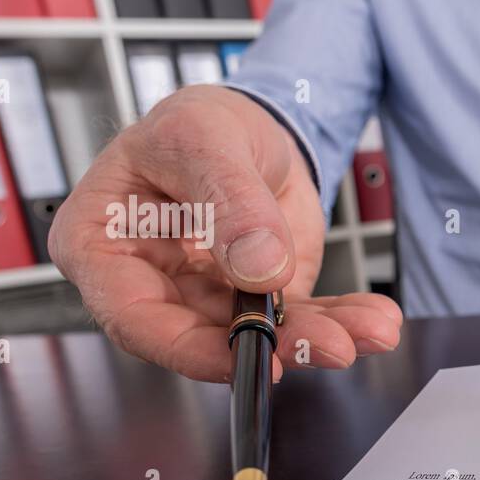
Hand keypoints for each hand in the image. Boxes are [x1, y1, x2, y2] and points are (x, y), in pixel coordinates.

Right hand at [49, 85, 401, 381]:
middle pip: (206, 338)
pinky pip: (298, 321)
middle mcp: (154, 284)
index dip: (188, 348)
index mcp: (103, 245)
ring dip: (321, 338)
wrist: (253, 125)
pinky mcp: (259, 300)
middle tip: (335, 344)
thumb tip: (258, 268)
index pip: (134, 317)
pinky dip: (342, 321)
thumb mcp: (206, 140)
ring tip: (372, 330)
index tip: (244, 353)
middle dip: (278, 345)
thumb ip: (231, 203)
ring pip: (261, 336)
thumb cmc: (200, 125)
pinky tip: (376, 319)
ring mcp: (209, 299)